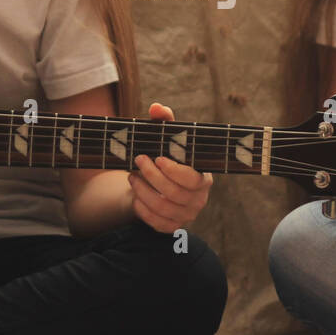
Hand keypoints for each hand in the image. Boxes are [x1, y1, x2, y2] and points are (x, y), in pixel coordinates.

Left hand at [128, 101, 212, 232]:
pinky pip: (156, 222)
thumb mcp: (166, 138)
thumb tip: (156, 107)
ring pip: (162, 207)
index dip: (173, 170)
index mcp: (203, 178)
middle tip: (138, 160)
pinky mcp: (172, 226)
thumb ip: (163, 121)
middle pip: (175, 193)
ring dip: (143, 191)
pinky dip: (142, 209)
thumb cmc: (165, 157)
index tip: (157, 158)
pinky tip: (135, 195)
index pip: (192, 179)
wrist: (157, 185)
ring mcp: (186, 215)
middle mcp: (198, 199)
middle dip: (152, 176)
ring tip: (132, 177)